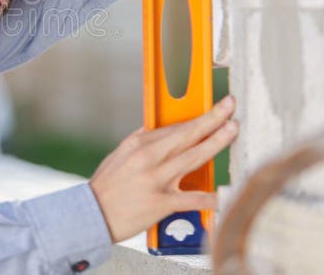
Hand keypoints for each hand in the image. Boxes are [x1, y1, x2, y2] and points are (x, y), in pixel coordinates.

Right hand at [89, 95, 237, 242]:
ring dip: (216, 142)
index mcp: (138, 144)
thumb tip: (153, 129)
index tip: (214, 109)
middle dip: (212, 119)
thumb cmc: (106, 187)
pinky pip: (191, 199)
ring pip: (193, 157)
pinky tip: (223, 195)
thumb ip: (138, 141)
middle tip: (229, 107)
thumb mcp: (119, 156)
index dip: (197, 117)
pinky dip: (209, 198)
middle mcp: (148, 158)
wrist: (91, 215)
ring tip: (232, 131)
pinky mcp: (161, 203)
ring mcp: (156, 179)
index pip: (175, 127)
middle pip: (187, 135)